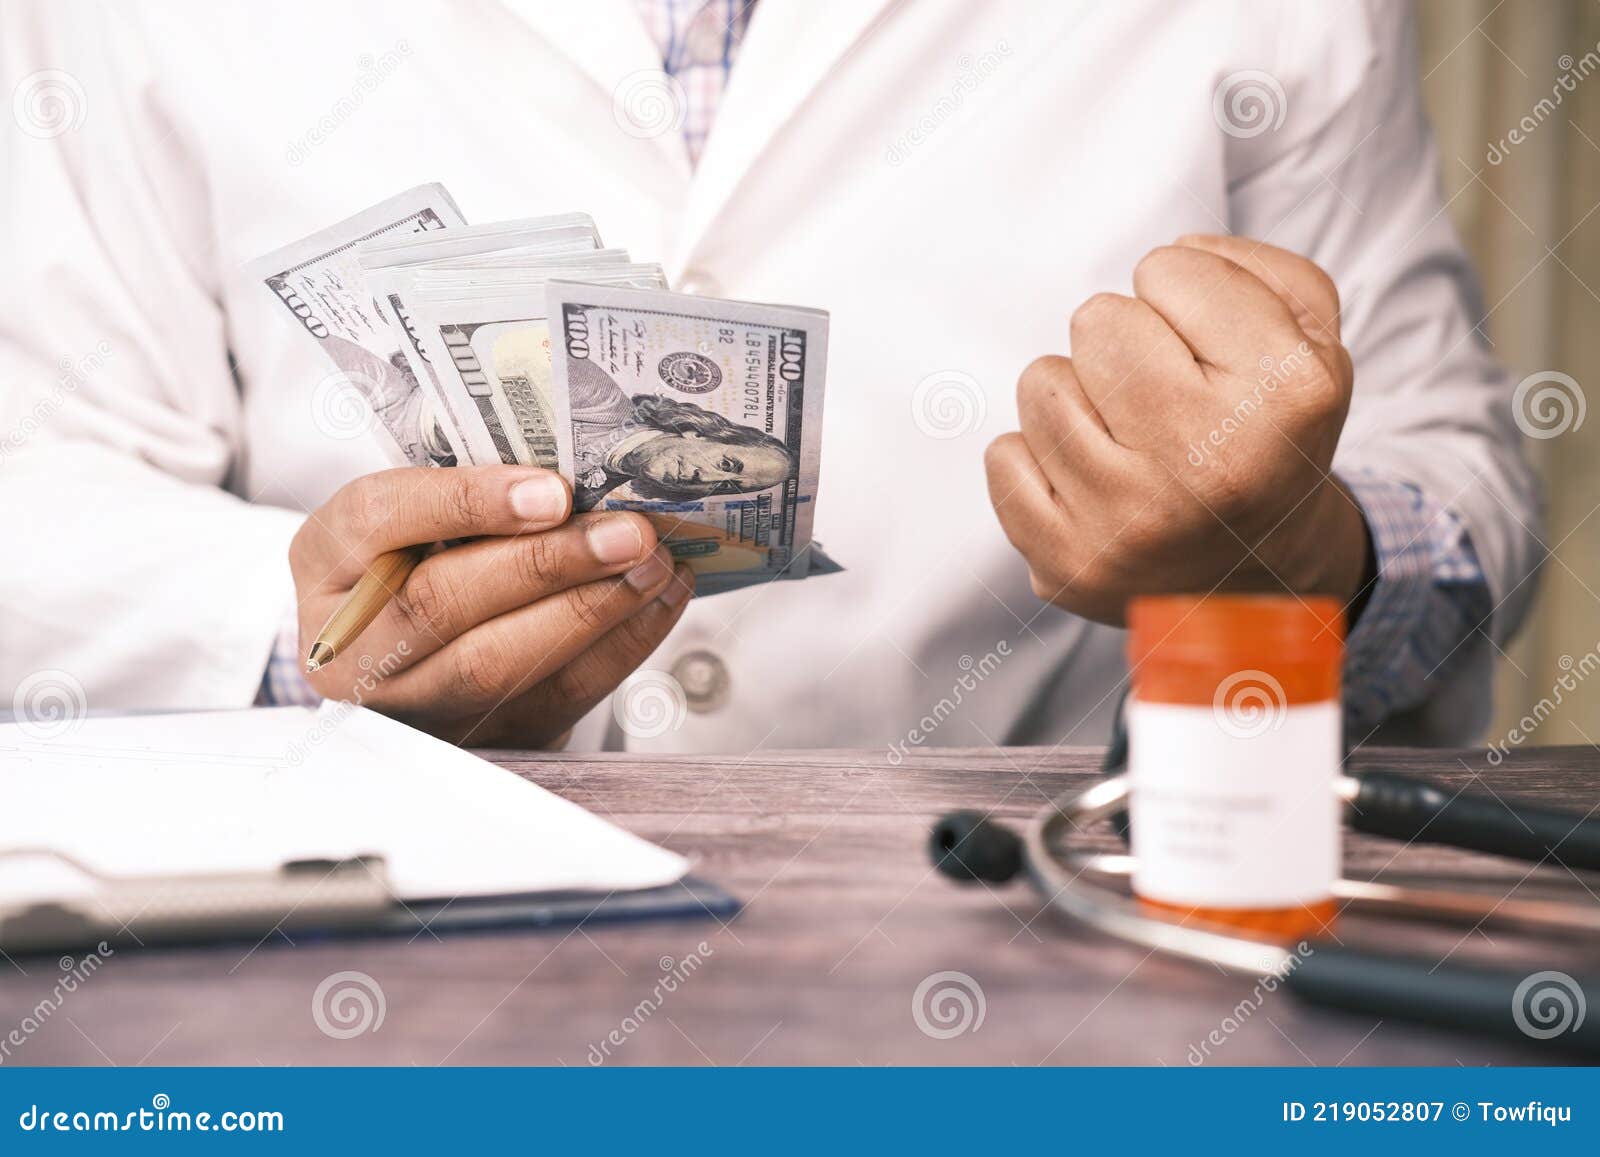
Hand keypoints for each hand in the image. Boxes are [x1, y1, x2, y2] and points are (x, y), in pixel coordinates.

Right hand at [289, 465, 692, 745]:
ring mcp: (412, 704)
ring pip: (502, 665)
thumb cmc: (415, 558)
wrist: (407, 654)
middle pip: (443, 604)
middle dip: (549, 565)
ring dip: (595, 609)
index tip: (552, 491)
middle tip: (629, 531)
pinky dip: (621, 646)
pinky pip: (556, 698)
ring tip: (655, 562)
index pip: (380, 520)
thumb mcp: (409, 512)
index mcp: (324, 561)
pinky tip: (661, 599)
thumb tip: (572, 479)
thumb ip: (464, 491)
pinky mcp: (481, 739)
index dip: (467, 504)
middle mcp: (352, 645)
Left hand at [985, 234, 1370, 624]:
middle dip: (1121, 342)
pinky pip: (1002, 456)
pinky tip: (1092, 483)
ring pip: (1040, 384)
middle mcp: (1209, 465)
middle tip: (1159, 395)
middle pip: (1095, 321)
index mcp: (1282, 395)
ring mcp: (1130, 523)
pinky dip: (1037, 459)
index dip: (1181, 295)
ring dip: (1076, 398)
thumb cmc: (1267, 435)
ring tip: (1127, 440)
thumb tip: (1165, 259)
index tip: (1204, 347)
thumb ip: (1249, 267)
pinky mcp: (1067, 563)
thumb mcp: (1309, 339)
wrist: (1254, 571)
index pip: (1167, 269)